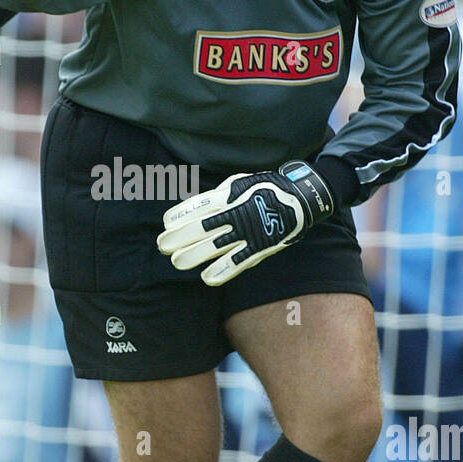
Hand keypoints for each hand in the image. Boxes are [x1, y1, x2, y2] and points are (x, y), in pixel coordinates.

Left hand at [156, 160, 333, 285]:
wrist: (299, 200)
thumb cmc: (264, 189)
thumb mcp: (239, 183)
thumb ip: (218, 195)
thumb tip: (197, 208)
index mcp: (228, 197)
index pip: (197, 208)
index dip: (179, 216)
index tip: (166, 223)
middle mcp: (234, 215)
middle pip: (200, 229)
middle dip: (178, 238)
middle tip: (163, 245)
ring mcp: (246, 233)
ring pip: (214, 247)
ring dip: (193, 255)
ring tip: (177, 261)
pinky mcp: (258, 248)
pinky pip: (237, 262)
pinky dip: (221, 271)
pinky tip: (207, 278)